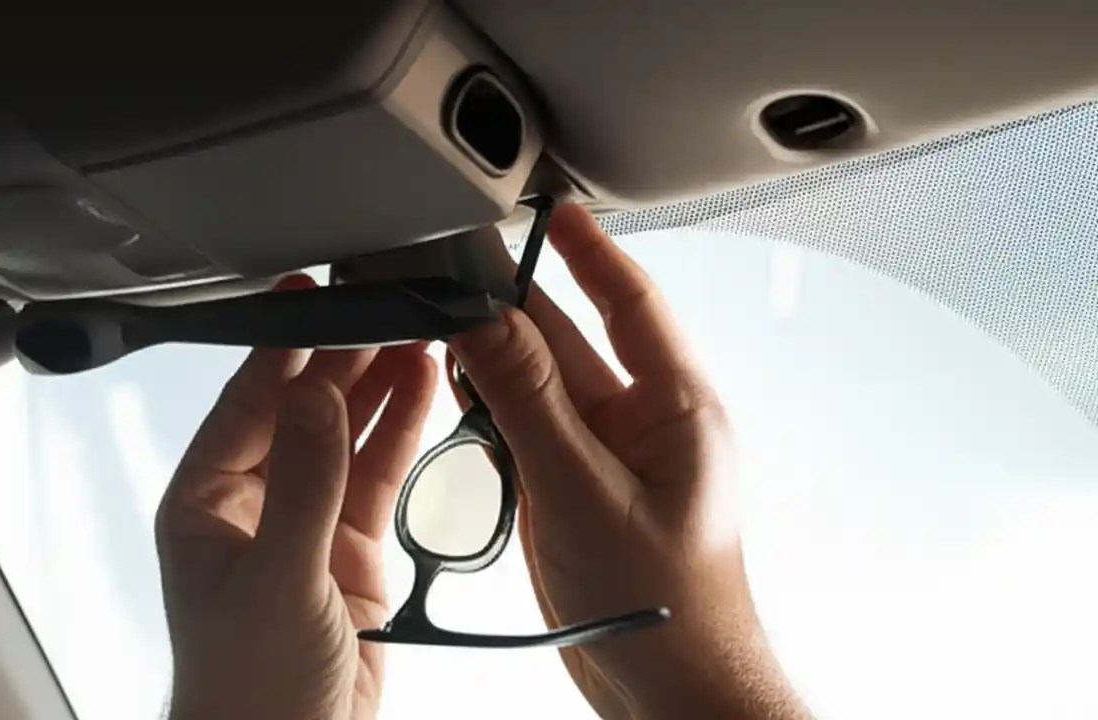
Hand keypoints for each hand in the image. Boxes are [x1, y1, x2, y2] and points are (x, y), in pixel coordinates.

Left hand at [156, 296, 435, 719]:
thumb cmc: (249, 689)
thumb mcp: (276, 580)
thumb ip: (303, 484)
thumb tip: (316, 395)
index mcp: (206, 503)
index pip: (244, 404)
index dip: (280, 347)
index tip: (311, 295)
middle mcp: (253, 503)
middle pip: (300, 410)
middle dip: (341, 360)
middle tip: (384, 307)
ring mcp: (306, 523)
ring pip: (345, 437)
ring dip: (378, 389)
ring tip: (416, 336)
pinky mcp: (351, 549)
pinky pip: (375, 475)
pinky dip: (400, 434)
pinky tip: (421, 392)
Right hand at [449, 205, 806, 718]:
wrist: (671, 689)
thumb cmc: (665, 603)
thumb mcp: (583, 490)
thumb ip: (530, 401)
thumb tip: (484, 322)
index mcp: (677, 408)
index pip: (630, 302)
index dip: (590, 250)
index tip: (554, 208)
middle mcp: (646, 424)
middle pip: (572, 342)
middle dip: (517, 307)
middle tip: (456, 270)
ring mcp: (610, 460)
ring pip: (544, 388)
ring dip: (499, 362)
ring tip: (445, 329)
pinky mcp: (581, 492)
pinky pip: (533, 433)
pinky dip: (497, 415)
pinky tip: (464, 401)